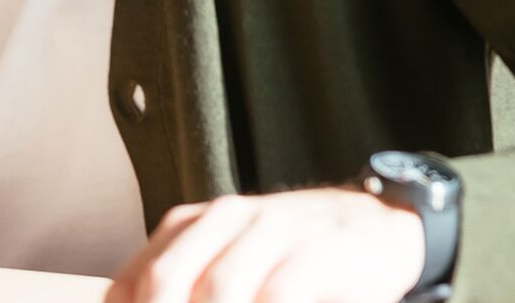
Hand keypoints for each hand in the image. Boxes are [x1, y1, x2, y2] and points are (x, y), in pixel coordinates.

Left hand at [105, 187, 424, 302]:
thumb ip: (183, 279)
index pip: (137, 277)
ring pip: (219, 290)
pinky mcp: (317, 253)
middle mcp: (226, 219)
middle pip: (167, 280)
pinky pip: (276, 296)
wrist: (378, 222)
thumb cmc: (291, 252)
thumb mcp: (228, 254)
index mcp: (192, 223)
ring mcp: (272, 233)